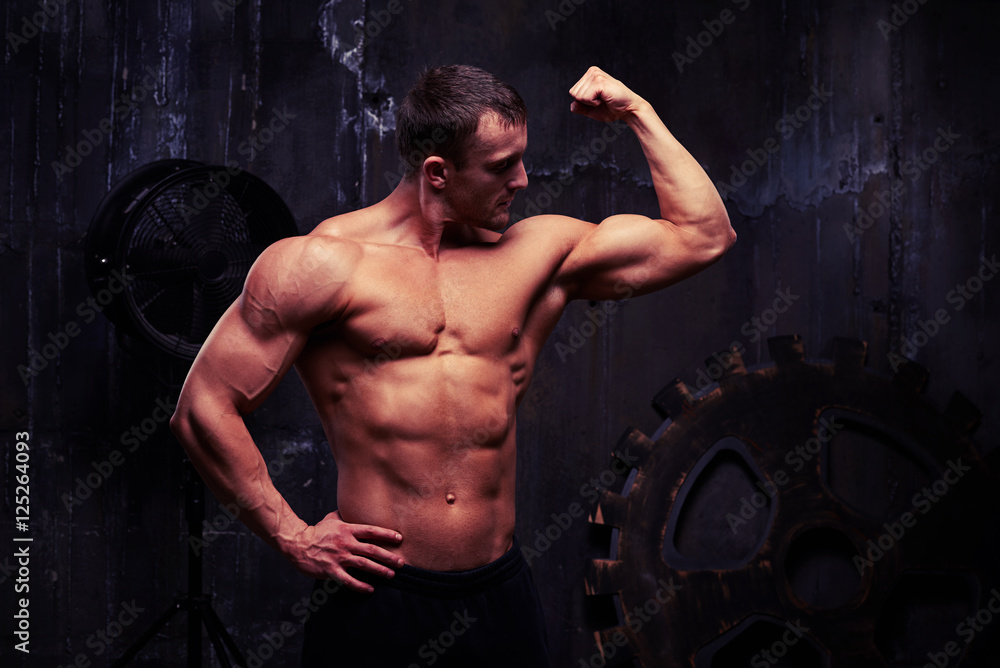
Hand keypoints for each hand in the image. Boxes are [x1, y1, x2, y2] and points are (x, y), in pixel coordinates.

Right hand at [287, 510, 403, 592]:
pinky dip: (360, 586)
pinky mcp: (330, 570)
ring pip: (363, 564)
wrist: (298, 544)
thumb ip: (345, 515)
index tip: (399, 538)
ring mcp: (338, 557)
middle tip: (401, 562)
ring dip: (379, 570)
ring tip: (391, 575)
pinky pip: (348, 580)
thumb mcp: (331, 518)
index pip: (371, 531)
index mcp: (347, 529)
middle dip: (389, 556)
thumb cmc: (316, 531)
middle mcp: (345, 543)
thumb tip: (355, 509)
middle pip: (372, 549)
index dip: (386, 534)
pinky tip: (370, 589)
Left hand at [568, 66, 646, 122]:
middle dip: (585, 102)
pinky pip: (585, 98)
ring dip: (591, 103)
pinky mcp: (600, 82)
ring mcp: (596, 75)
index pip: (573, 92)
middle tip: (601, 100)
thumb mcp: (591, 109)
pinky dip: (594, 103)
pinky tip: (605, 99)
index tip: (598, 100)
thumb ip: (579, 107)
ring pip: (578, 96)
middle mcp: (592, 71)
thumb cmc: (611, 108)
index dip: (583, 102)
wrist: (628, 110)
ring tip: (604, 99)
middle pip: (573, 93)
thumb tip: (572, 104)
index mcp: (589, 75)